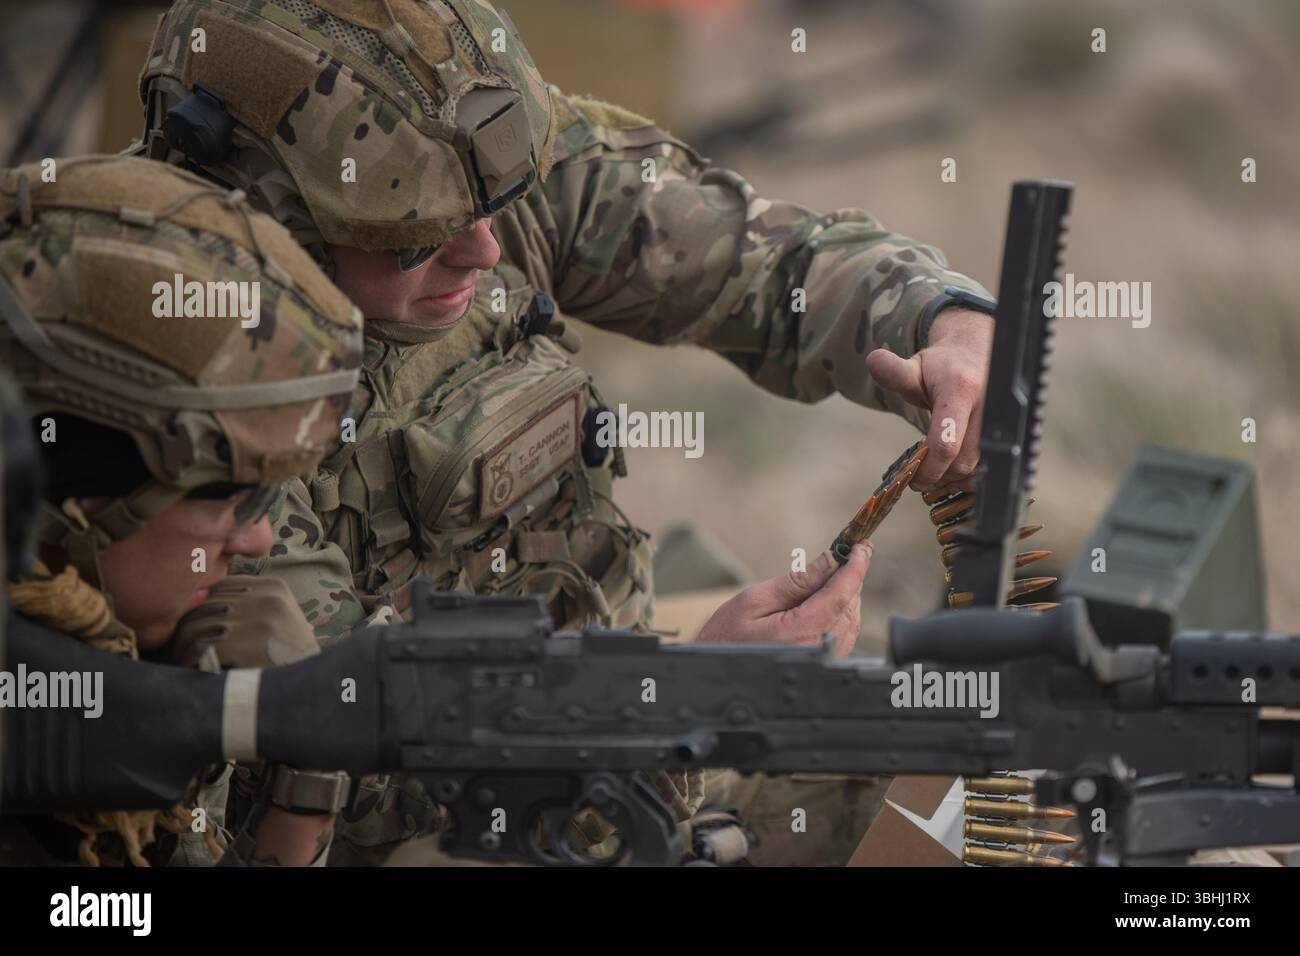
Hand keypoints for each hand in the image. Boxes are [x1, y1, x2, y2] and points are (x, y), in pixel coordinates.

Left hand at [167, 575, 318, 667]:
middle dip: (185, 629)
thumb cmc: (289, 661)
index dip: (202, 607)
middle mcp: (268, 598)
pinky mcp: (246, 645)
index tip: (192, 629)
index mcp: (275, 588)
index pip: (222, 586)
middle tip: (175, 650)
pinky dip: (188, 662)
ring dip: (181, 648)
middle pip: (205, 605)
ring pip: (197, 626)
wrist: (310, 693)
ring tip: (178, 663)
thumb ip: (249, 605)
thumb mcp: (280, 621)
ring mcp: (258, 621)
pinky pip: (199, 647)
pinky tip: (190, 672)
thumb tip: (195, 598)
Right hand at [695, 543, 870, 657]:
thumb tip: (828, 561)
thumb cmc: (726, 637)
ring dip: (845, 594)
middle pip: (849, 606)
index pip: (840, 595)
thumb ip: (795, 582)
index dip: (855, 568)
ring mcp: (822, 661)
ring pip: (850, 620)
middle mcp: (818, 650)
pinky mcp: (821, 664)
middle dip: (849, 577)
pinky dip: (840, 611)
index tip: (861, 547)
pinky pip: (843, 633)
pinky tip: (824, 599)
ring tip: (830, 575)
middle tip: (845, 553)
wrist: (715, 674)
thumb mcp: (753, 600)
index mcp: (800, 633)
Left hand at [866, 307, 992, 489]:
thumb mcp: (915, 366)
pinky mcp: (1017, 432)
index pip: (944, 443)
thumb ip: (893, 371)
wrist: (979, 354)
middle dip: (939, 476)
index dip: (926, 469)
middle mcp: (989, 406)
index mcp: (961, 389)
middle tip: (921, 479)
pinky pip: (997, 466)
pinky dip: (975, 476)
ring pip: (980, 468)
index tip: (911, 479)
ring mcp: (1008, 420)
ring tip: (937, 474)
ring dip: (956, 478)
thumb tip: (873, 361)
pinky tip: (957, 472)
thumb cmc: (943, 366)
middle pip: (963, 462)